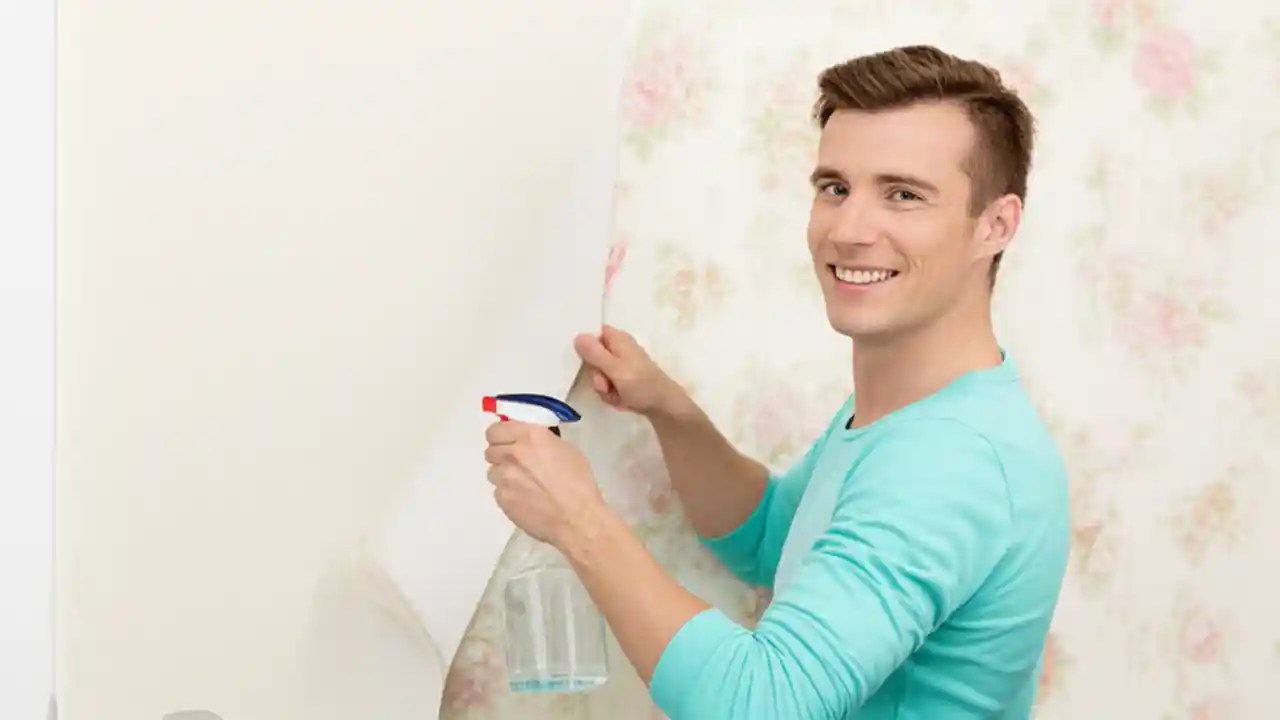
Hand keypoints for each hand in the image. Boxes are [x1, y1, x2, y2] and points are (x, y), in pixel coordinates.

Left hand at [484, 420, 608, 546]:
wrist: (576, 518)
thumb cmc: (579, 482)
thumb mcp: (566, 450)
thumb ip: (541, 441)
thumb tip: (529, 443)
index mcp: (530, 437)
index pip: (495, 430)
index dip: (500, 436)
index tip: (508, 442)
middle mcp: (512, 454)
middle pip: (490, 450)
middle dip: (502, 455)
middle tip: (517, 464)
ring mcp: (504, 477)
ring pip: (493, 471)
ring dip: (504, 475)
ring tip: (523, 484)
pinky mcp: (502, 498)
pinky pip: (498, 491)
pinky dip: (508, 493)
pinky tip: (525, 499)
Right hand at [573, 325, 685, 416]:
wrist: (664, 407)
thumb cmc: (641, 385)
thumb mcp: (615, 369)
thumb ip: (595, 353)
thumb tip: (578, 336)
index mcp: (618, 339)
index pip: (594, 333)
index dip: (586, 346)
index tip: (584, 360)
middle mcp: (620, 349)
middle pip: (594, 358)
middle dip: (597, 375)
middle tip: (606, 385)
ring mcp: (622, 366)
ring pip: (599, 375)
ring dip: (604, 389)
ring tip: (618, 395)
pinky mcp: (625, 381)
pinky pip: (608, 386)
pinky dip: (612, 395)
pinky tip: (621, 400)